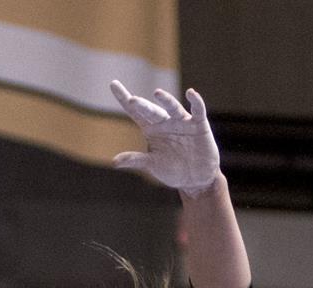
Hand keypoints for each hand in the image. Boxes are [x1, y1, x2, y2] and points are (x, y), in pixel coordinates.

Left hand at [110, 81, 221, 198]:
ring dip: (166, 100)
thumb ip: (135, 160)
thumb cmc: (173, 170)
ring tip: (157, 94)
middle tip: (132, 100)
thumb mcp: (152, 165)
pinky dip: (196, 101)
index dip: (124, 98)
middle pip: (151, 111)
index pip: (135, 112)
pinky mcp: (198, 124)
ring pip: (172, 107)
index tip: (113, 84)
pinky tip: (190, 94)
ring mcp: (182, 121)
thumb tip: (114, 162)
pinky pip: (197, 110)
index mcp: (151, 129)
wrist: (196, 179)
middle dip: (142, 105)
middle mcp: (165, 121)